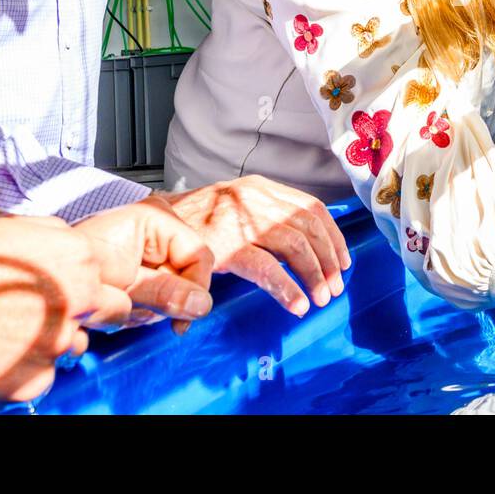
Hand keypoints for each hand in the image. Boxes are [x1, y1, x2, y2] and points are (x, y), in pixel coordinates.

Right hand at [0, 215, 137, 405]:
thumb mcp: (10, 226)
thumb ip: (50, 239)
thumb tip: (64, 247)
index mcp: (76, 256)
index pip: (113, 274)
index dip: (93, 283)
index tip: (77, 289)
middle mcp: (77, 298)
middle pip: (113, 312)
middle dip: (90, 314)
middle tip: (53, 314)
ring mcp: (58, 341)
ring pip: (75, 347)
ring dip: (52, 343)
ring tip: (10, 334)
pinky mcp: (34, 380)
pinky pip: (43, 378)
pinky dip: (23, 371)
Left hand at [74, 195, 213, 332]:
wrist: (45, 282)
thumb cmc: (74, 270)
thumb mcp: (126, 284)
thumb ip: (165, 291)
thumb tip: (202, 304)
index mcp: (156, 218)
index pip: (199, 255)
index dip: (196, 288)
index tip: (183, 317)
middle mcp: (158, 227)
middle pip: (190, 273)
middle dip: (169, 299)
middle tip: (142, 309)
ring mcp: (152, 247)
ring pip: (179, 287)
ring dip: (156, 306)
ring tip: (128, 305)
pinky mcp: (145, 267)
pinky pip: (163, 293)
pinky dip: (148, 307)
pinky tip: (129, 305)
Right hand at [165, 175, 349, 315]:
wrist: (151, 222)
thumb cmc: (196, 221)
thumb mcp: (235, 206)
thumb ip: (266, 216)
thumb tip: (305, 244)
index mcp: (261, 188)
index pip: (311, 207)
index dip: (333, 236)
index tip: (343, 260)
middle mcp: (254, 200)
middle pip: (308, 227)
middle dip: (328, 260)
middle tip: (335, 287)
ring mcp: (240, 221)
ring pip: (295, 246)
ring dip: (314, 275)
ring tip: (321, 299)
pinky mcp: (225, 246)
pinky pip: (266, 269)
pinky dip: (287, 288)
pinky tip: (297, 304)